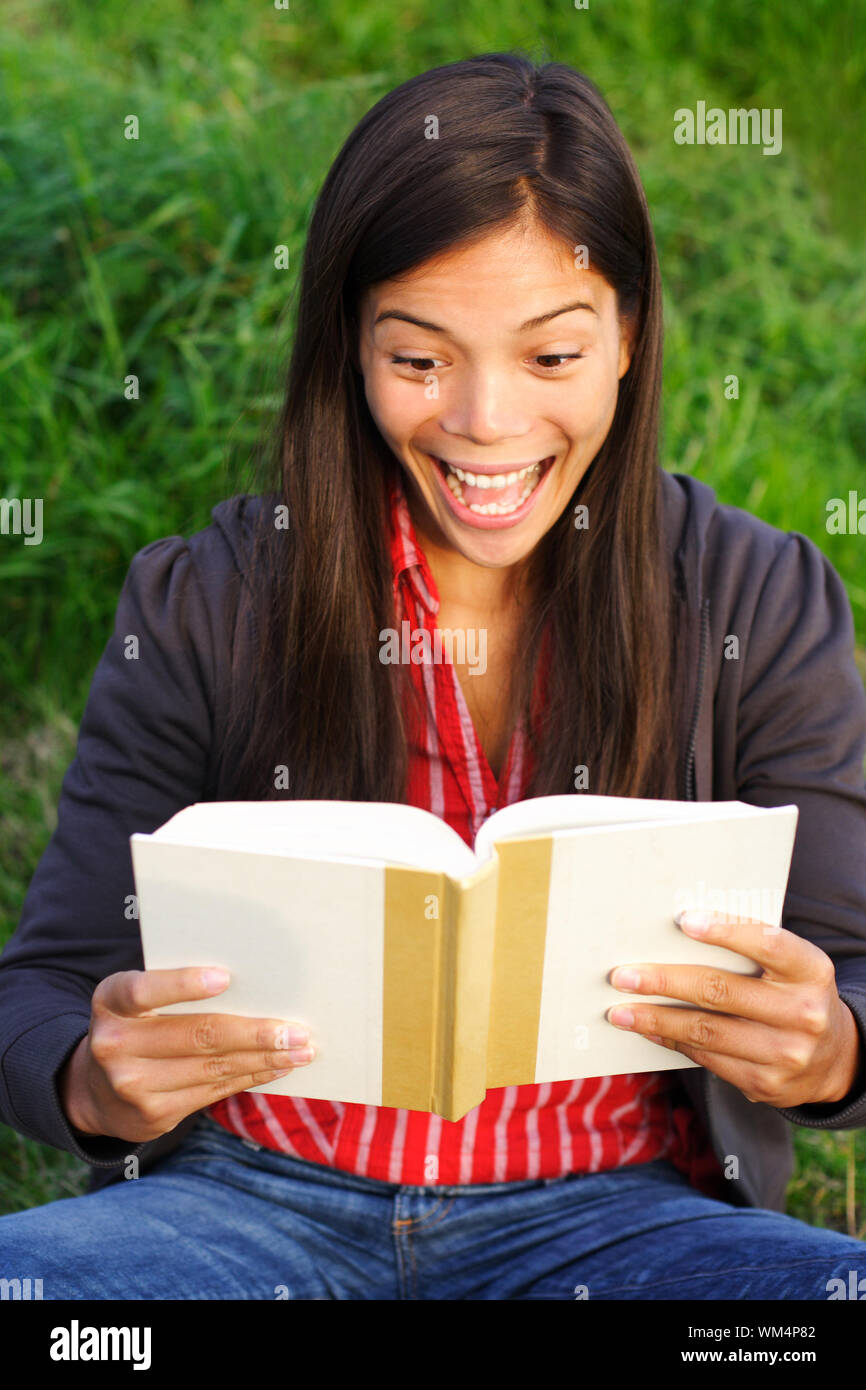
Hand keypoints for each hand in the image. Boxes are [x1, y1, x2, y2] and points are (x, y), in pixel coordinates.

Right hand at [59, 967, 314, 1142]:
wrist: (95, 1090)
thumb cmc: (135, 1026)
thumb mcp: (136, 1001)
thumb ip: (173, 990)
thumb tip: (251, 985)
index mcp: (111, 1002)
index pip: (145, 990)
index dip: (184, 985)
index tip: (226, 978)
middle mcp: (116, 1045)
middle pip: (197, 1035)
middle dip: (254, 1033)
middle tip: (297, 1030)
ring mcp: (133, 1084)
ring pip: (213, 1067)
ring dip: (265, 1059)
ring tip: (301, 1050)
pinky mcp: (154, 1114)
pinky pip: (214, 1091)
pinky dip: (250, 1077)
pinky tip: (276, 1068)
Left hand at [605, 910, 863, 1107]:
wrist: (836, 1058)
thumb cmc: (794, 995)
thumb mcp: (791, 968)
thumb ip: (750, 952)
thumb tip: (677, 935)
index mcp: (811, 971)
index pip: (767, 943)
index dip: (725, 931)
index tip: (682, 921)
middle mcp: (803, 1013)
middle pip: (720, 991)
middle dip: (664, 982)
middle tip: (623, 975)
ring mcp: (786, 1054)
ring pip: (706, 1031)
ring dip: (656, 1020)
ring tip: (621, 1010)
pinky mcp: (766, 1084)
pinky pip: (708, 1059)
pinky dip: (673, 1042)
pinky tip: (649, 1031)